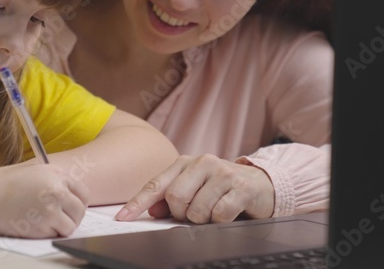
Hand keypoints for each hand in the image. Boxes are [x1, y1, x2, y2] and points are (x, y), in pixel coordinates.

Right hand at [0, 162, 89, 237]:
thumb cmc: (4, 184)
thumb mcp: (33, 172)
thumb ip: (54, 181)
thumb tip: (71, 196)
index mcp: (56, 174)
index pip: (83, 193)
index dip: (78, 202)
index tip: (72, 208)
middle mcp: (57, 191)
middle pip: (79, 211)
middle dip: (72, 217)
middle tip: (59, 218)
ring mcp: (51, 210)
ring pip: (70, 226)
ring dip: (60, 227)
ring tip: (44, 221)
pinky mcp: (42, 226)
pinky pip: (55, 234)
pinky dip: (48, 232)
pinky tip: (33, 223)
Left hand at [114, 154, 274, 223]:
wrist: (262, 184)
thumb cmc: (222, 188)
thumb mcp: (195, 189)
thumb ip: (171, 198)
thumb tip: (152, 211)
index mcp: (185, 163)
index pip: (155, 185)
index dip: (137, 203)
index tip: (122, 218)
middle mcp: (202, 162)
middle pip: (175, 198)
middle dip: (182, 214)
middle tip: (194, 213)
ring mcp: (223, 173)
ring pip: (197, 210)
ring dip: (203, 219)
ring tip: (214, 210)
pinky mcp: (241, 187)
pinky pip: (219, 214)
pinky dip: (220, 220)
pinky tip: (228, 211)